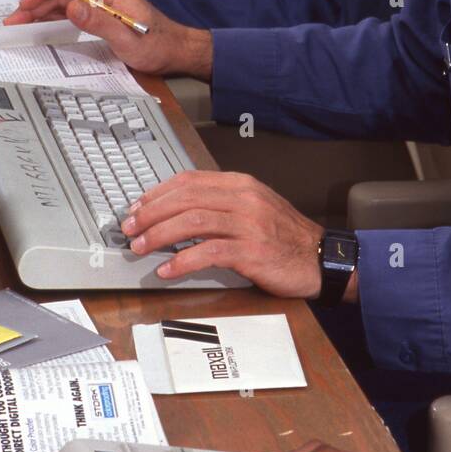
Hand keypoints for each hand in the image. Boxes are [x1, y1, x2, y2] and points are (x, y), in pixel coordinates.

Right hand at [3, 0, 211, 77]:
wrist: (178, 50)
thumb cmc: (159, 45)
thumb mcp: (128, 38)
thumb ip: (100, 22)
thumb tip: (71, 7)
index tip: (26, 5)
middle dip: (36, 2)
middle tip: (14, 19)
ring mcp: (104, 2)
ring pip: (65, 0)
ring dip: (42, 10)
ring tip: (20, 23)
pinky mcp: (103, 13)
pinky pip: (73, 10)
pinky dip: (54, 16)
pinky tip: (41, 24)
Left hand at [120, 171, 323, 293]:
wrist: (320, 257)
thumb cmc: (284, 236)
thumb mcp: (253, 208)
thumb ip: (221, 204)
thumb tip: (177, 212)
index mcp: (240, 184)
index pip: (189, 181)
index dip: (157, 193)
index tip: (136, 206)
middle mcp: (243, 198)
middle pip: (185, 198)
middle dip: (151, 213)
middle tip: (130, 228)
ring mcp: (249, 224)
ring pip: (193, 221)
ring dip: (160, 235)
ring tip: (140, 248)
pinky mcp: (252, 251)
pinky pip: (209, 252)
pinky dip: (183, 261)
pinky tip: (168, 270)